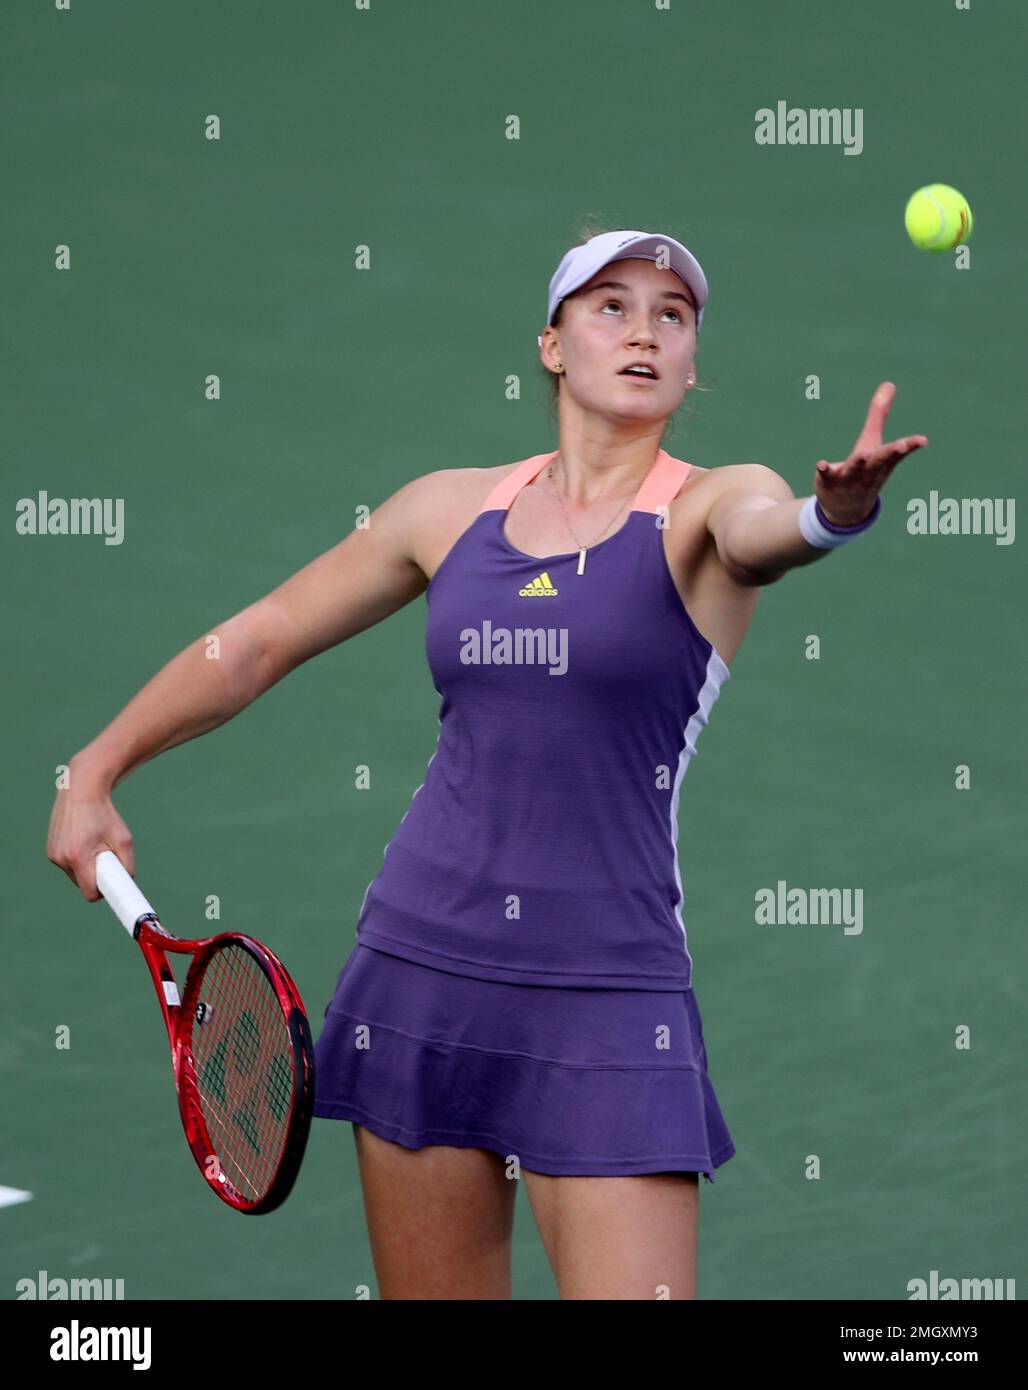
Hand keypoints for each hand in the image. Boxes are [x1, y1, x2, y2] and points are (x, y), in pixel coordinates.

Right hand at [46, 756, 134, 900]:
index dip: (103, 892)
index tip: (113, 890)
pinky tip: (83, 840)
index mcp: (79, 857)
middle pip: (83, 884)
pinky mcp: (50, 850)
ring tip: (94, 844)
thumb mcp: (124, 839)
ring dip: (86, 867)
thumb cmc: (105, 814)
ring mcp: (53, 854)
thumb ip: (127, 864)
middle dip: (96, 876)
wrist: (82, 790)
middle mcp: (61, 858)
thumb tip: (127, 883)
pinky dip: (78, 859)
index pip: (90, 892)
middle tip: (106, 856)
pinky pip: (68, 865)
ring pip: (75, 875)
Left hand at [814, 382, 927, 524]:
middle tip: (900, 447)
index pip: (896, 453)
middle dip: (890, 454)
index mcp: (881, 462)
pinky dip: (824, 471)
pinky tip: (821, 464)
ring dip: (859, 463)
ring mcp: (849, 479)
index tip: (921, 440)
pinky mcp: (828, 482)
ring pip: (855, 470)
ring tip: (863, 454)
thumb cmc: (865, 471)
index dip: (909, 446)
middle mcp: (868, 471)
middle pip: (879, 461)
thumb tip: (889, 383)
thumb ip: (879, 414)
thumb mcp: (871, 441)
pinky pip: (827, 476)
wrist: (847, 511)